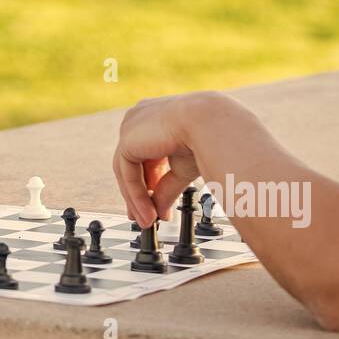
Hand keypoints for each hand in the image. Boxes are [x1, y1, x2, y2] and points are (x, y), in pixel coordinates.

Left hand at [112, 94, 205, 227]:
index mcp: (155, 118)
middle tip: (144, 216)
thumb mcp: (183, 168)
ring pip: (126, 170)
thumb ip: (167, 187)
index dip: (148, 182)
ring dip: (137, 199)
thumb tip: (160, 210)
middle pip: (132, 163)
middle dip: (137, 193)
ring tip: (148, 220)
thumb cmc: (207, 137)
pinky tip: (148, 212)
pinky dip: (136, 195)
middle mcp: (140, 119)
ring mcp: (131, 126)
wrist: (212, 124)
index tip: (153, 203)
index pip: (144, 154)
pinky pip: (127, 173)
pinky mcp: (127, 139)